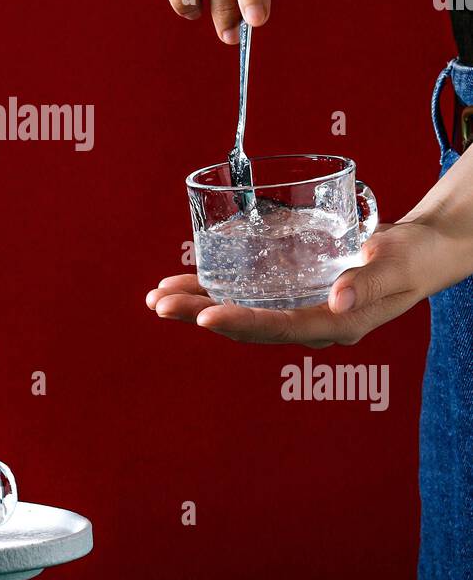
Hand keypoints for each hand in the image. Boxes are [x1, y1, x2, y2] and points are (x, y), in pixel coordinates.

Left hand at [145, 221, 441, 346]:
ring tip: (158, 296)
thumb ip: (369, 282)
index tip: (203, 317)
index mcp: (337, 324)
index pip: (279, 328)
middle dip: (200, 314)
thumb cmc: (414, 257)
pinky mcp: (293, 291)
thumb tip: (338, 303)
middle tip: (159, 304)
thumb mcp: (398, 264)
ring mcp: (300, 308)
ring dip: (198, 303)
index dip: (239, 323)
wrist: (421, 250)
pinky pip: (249, 293)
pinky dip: (217, 287)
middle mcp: (311, 322)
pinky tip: (190, 280)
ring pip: (241, 310)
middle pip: (247, 324)